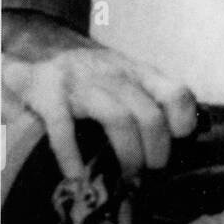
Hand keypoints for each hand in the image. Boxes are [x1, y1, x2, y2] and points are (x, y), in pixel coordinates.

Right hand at [2, 10, 197, 177]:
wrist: (39, 46)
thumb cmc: (92, 75)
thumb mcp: (127, 77)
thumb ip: (151, 99)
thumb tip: (182, 138)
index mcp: (139, 74)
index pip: (177, 93)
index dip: (184, 121)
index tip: (178, 144)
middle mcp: (115, 75)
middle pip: (150, 115)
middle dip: (156, 150)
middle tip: (151, 171)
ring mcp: (82, 82)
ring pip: (118, 118)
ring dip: (128, 153)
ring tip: (127, 176)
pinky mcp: (48, 92)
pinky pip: (63, 126)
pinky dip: (70, 153)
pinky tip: (75, 175)